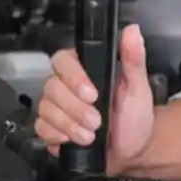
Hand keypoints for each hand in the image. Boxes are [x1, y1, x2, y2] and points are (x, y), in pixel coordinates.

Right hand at [34, 24, 154, 174]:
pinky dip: (59, 136)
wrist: (133, 149)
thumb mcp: (138, 87)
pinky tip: (75, 141)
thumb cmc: (135, 116)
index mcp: (84, 69)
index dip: (73, 77)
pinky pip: (42, 128)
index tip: (92, 94)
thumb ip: (133, 59)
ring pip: (46, 109)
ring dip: (69, 125)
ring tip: (90, 135)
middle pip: (52, 87)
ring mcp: (56, 107)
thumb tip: (132, 31)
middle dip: (75, 108)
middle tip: (96, 121)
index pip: (62, 61)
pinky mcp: (51, 128)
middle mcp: (65, 85)